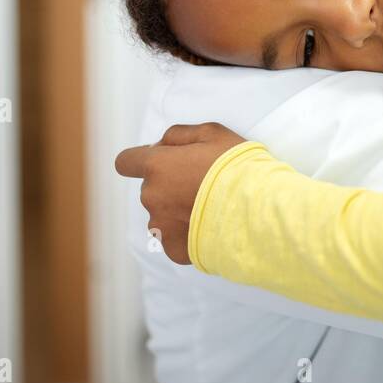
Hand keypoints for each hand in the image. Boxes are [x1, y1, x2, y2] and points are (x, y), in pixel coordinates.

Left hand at [115, 122, 244, 264]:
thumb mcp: (212, 133)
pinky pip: (174, 239)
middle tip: (202, 186)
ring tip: (209, 210)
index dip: (140, 161)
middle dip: (169, 186)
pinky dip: (187, 234)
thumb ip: (179, 135)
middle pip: (150, 189)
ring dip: (176, 211)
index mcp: (157, 166)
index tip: (161, 163)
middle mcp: (152, 197)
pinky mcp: (174, 249)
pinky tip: (211, 227)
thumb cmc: (237, 167)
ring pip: (160, 216)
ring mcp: (161, 227)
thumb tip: (162, 145)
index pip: (126, 162)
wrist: (256, 209)